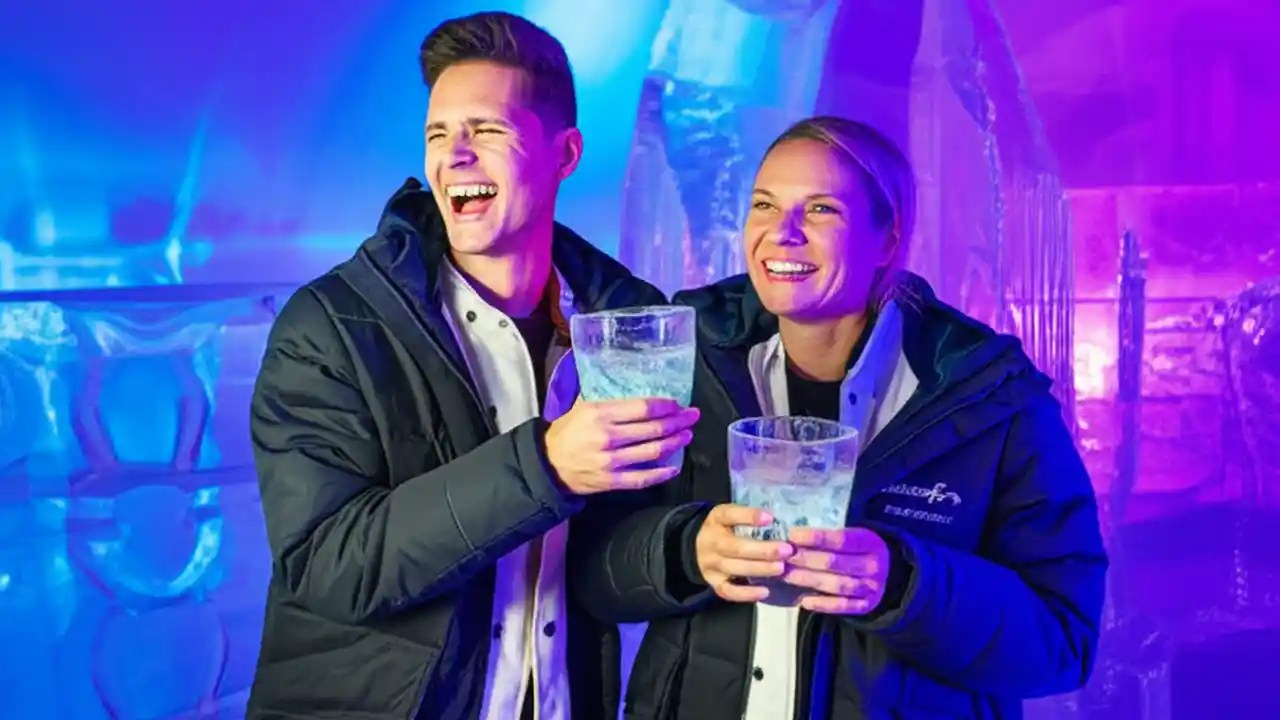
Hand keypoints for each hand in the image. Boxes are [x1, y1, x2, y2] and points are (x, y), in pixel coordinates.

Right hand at [545, 397, 697, 494]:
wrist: (549, 464)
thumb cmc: (567, 432)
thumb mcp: (582, 406)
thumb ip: (607, 397)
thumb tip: (631, 382)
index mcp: (601, 414)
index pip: (642, 408)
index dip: (665, 406)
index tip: (678, 404)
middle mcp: (608, 436)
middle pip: (653, 428)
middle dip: (677, 421)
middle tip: (692, 416)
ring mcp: (611, 461)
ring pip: (652, 451)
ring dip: (674, 442)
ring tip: (687, 435)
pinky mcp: (612, 481)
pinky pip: (643, 478)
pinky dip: (661, 473)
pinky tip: (674, 466)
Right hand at [695, 504, 792, 602]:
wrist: (696, 546)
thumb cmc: (724, 528)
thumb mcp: (731, 515)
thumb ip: (750, 517)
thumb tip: (779, 521)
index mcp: (717, 519)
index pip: (730, 515)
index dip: (749, 516)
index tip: (770, 518)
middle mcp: (711, 541)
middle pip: (736, 547)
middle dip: (763, 550)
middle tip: (786, 550)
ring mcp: (711, 564)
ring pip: (734, 568)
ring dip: (760, 569)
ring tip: (781, 568)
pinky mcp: (714, 582)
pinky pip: (728, 590)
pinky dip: (746, 593)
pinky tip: (765, 592)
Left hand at [784, 527, 889, 614]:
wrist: (892, 574)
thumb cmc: (861, 550)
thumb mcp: (856, 536)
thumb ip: (831, 538)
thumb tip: (795, 535)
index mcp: (870, 543)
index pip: (842, 540)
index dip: (817, 538)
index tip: (793, 535)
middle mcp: (872, 565)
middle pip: (836, 563)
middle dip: (806, 559)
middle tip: (783, 556)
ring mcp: (870, 587)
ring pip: (838, 585)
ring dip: (810, 580)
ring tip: (786, 575)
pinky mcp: (866, 605)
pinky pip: (843, 606)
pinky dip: (824, 604)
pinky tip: (804, 601)